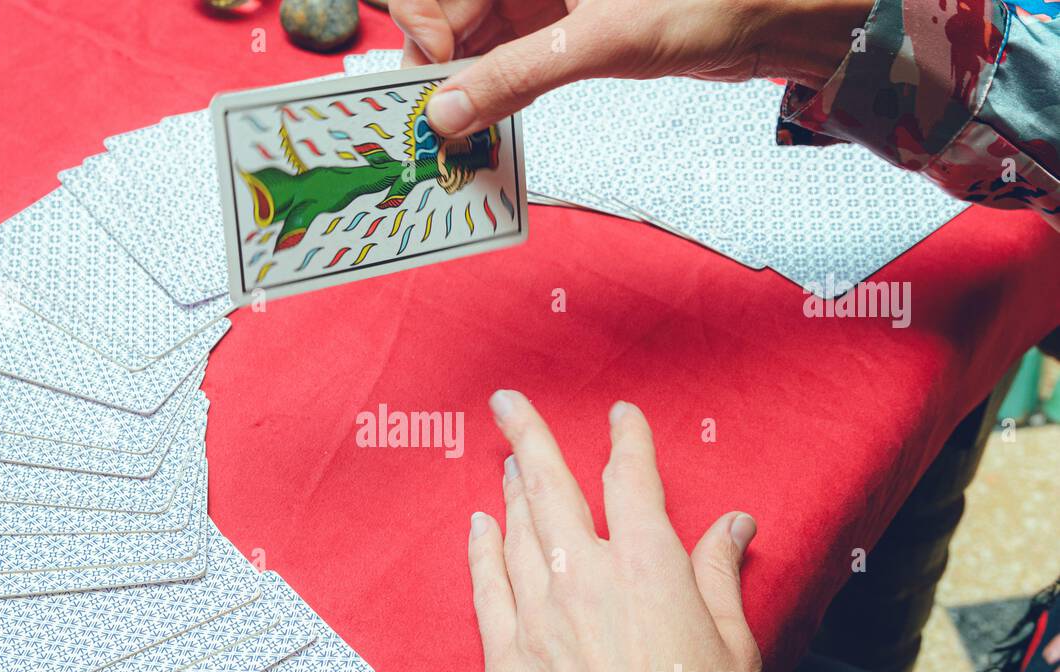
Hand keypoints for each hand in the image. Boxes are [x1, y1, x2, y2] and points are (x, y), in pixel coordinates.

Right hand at [391, 0, 872, 135]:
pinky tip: (489, 124)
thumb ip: (517, 74)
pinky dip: (496, 91)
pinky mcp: (562, 23)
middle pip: (451, 14)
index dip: (422, 26)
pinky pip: (509, 56)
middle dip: (439, 69)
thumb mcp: (599, 39)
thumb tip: (448, 111)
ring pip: (476, 39)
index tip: (434, 78)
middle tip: (435, 128)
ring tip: (458, 137)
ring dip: (464, 87)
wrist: (770, 14)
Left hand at [467, 390, 778, 671]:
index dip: (625, 439)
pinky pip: (485, 591)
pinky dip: (480, 551)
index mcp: (648, 568)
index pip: (630, 479)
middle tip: (508, 402)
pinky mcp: (506, 667)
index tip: (619, 417)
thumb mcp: (734, 646)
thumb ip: (719, 574)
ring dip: (509, 491)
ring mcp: (536, 623)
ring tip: (506, 464)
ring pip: (513, 534)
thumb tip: (732, 523)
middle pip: (547, 487)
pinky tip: (478, 526)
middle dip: (527, 435)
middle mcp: (584, 582)